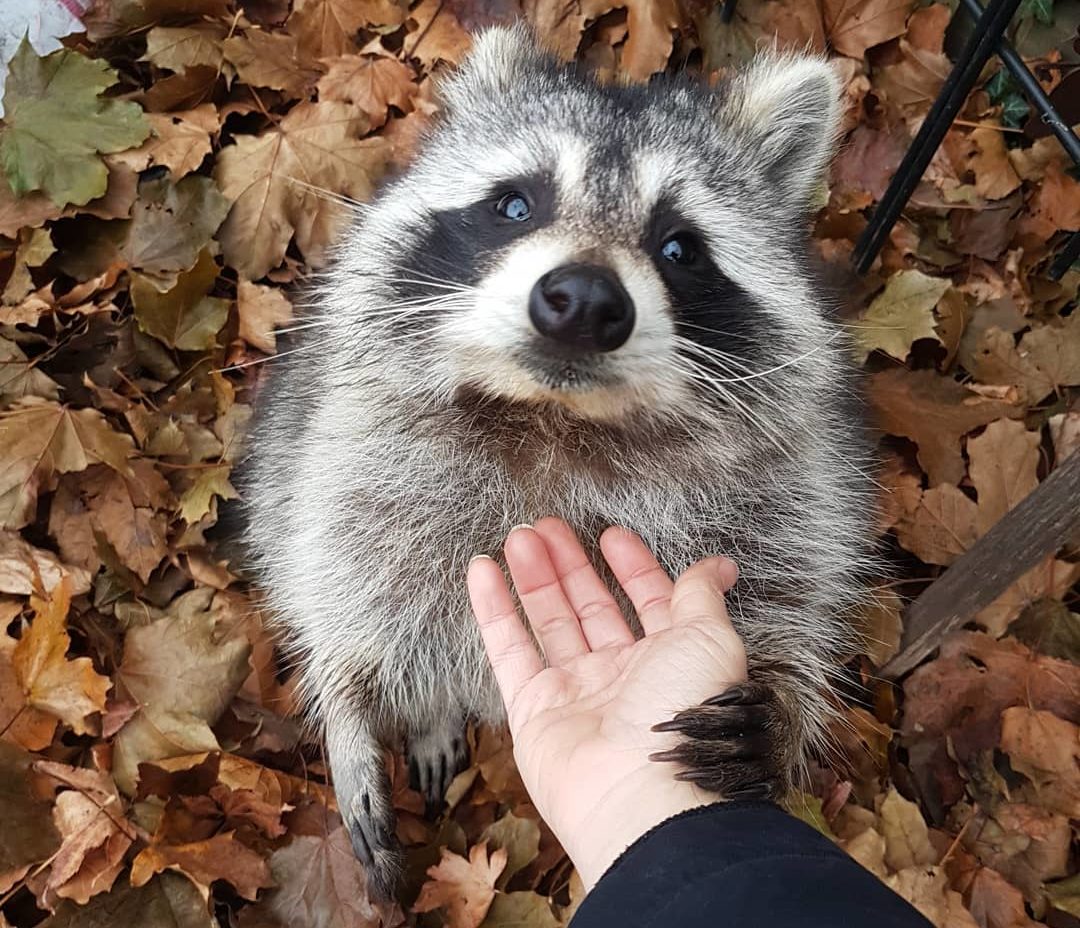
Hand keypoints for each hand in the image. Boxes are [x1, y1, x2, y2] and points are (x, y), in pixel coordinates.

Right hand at [466, 518, 747, 888]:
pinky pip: (508, 649)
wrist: (644, 792)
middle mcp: (622, 677)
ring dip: (534, 577)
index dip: (632, 566)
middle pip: (591, 608)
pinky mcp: (532, 709)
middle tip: (546, 524)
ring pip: (550, 622)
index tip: (611, 533)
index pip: (648, 602)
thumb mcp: (708, 639)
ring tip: (518, 535)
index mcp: (669, 661)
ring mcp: (575, 693)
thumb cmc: (687, 712)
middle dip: (571, 565)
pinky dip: (493, 609)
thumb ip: (700, 596)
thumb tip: (720, 565)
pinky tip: (482, 568)